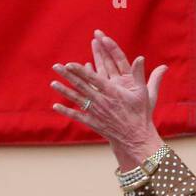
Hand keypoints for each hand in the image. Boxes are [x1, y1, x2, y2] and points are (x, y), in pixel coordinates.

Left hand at [50, 29, 167, 162]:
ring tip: (52, 82)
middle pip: (81, 86)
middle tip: (56, 66)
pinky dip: (66, 111)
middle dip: (67, 75)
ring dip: (64, 91)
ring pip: (77, 99)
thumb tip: (140, 57)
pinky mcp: (93, 122)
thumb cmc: (140, 114)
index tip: (69, 64)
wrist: (135, 138)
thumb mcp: (143, 92)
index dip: (80, 71)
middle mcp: (101, 101)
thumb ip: (139, 74)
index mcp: (112, 92)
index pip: (93, 79)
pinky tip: (55, 106)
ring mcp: (96, 112)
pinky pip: (77, 115)